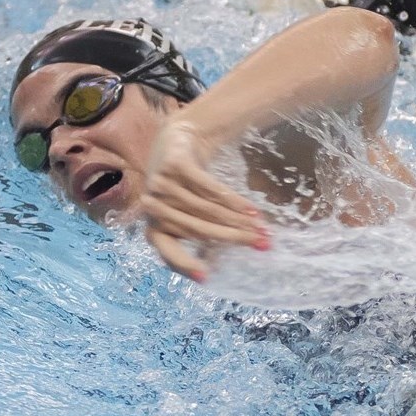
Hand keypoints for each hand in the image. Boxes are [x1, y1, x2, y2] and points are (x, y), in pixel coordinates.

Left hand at [140, 120, 269, 281]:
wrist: (181, 139)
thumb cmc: (187, 186)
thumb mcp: (188, 213)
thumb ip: (202, 234)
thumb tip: (232, 258)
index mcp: (154, 225)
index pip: (167, 251)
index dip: (186, 264)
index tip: (206, 276)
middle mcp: (153, 206)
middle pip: (198, 229)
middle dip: (232, 237)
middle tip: (260, 243)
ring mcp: (162, 184)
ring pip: (207, 209)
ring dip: (238, 220)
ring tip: (261, 226)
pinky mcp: (175, 164)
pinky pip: (209, 188)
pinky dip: (233, 200)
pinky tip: (251, 209)